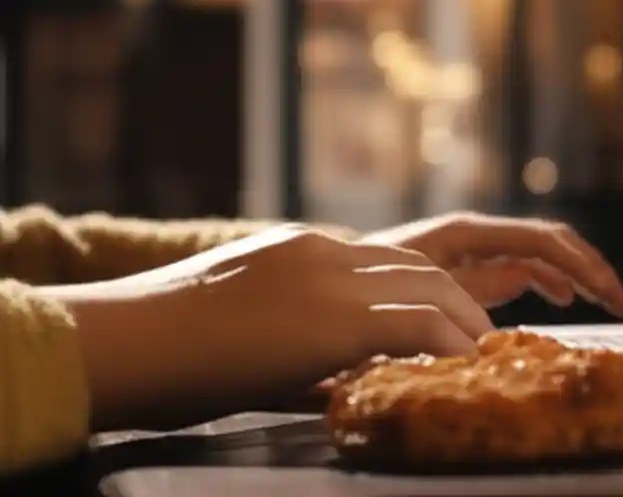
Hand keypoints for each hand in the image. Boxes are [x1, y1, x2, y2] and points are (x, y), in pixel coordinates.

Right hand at [41, 226, 490, 428]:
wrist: (129, 337)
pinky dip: (452, 342)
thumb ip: (296, 340)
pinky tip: (466, 365)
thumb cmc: (168, 345)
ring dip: (467, 322)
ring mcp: (334, 282)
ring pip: (433, 289)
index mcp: (305, 249)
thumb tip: (329, 382)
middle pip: (422, 268)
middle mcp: (328, 254)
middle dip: (461, 299)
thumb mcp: (245, 325)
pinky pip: (420, 325)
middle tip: (481, 334)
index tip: (449, 316)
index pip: (390, 260)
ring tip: (485, 353)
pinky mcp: (337, 320)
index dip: (429, 287)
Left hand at [362, 212, 622, 316]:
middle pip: (550, 242)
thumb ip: (473, 285)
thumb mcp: (417, 292)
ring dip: (575, 275)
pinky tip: (561, 298)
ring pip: (540, 253)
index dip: (583, 266)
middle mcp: (472, 235)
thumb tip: (528, 280)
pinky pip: (520, 265)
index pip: (542, 242)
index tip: (612, 296)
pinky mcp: (464, 264)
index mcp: (464, 235)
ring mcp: (470, 248)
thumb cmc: (362, 290)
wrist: (318, 289)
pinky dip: (548, 280)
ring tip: (604, 302)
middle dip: (590, 268)